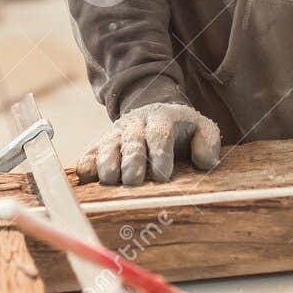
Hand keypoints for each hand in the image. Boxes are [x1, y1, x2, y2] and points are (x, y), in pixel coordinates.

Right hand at [76, 102, 221, 185]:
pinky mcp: (100, 146)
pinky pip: (89, 153)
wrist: (153, 112)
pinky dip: (86, 164)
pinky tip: (84, 177)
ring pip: (108, 145)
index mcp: (162, 118)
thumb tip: (204, 162)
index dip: (160, 153)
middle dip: (132, 160)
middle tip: (133, 180)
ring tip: (110, 180)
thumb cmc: (182, 129)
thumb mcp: (202, 127)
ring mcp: (116, 134)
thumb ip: (208, 141)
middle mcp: (135, 124)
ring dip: (107, 162)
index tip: (163, 175)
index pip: (160, 133)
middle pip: (132, 140)